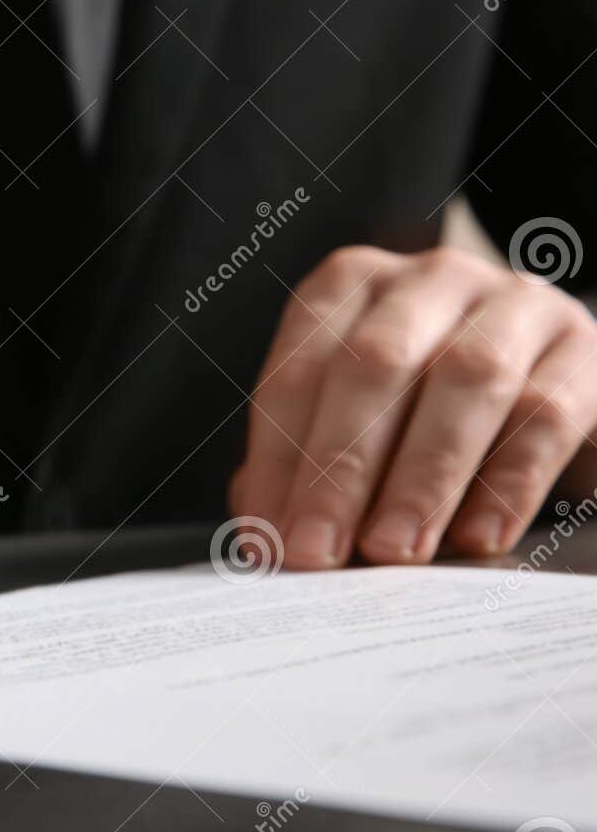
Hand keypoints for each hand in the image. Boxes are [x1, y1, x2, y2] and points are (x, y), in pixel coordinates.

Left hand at [231, 244, 596, 568]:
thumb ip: (306, 465)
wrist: (552, 380)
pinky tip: (478, 537)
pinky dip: (508, 482)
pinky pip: (547, 412)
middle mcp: (431, 278)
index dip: (279, 459)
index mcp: (352, 285)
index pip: (300, 370)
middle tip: (320, 553)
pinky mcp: (586, 349)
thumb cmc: (427, 408)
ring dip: (422, 476)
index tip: (272, 537)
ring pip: (466, 380)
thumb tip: (267, 532)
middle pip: (375, 364)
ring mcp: (516, 303)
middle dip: (340, 468)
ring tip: (393, 551)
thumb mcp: (360, 421)